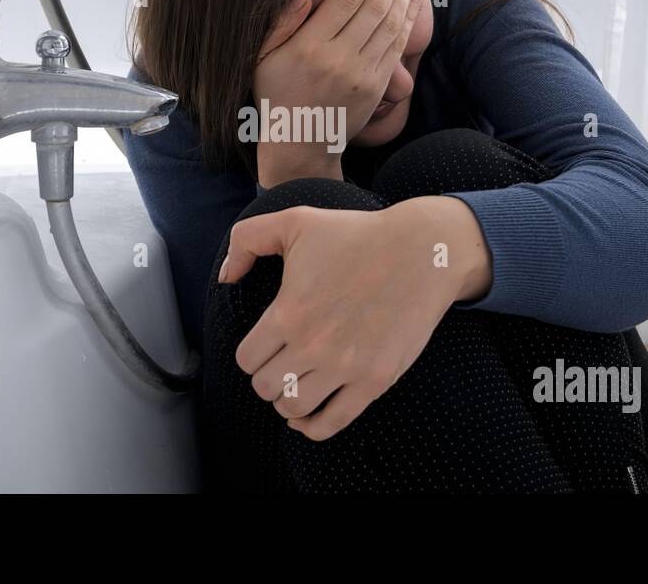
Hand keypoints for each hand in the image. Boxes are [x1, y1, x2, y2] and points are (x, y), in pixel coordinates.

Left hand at [217, 195, 492, 440]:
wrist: (423, 251)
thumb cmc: (358, 234)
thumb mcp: (295, 220)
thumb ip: (247, 240)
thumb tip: (225, 278)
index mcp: (288, 312)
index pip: (247, 360)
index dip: (253, 354)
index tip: (267, 346)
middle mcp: (313, 345)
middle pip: (266, 387)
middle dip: (268, 378)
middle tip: (283, 364)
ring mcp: (346, 366)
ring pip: (293, 408)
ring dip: (289, 400)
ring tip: (298, 383)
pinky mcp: (375, 380)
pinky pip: (332, 423)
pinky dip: (313, 426)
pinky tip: (309, 416)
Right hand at [253, 0, 425, 187]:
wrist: (300, 144)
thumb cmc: (277, 95)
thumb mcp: (263, 58)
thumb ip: (282, 23)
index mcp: (311, 47)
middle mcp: (340, 59)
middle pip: (376, 4)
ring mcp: (362, 74)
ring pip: (391, 23)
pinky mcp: (376, 87)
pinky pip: (396, 45)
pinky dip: (407, 18)